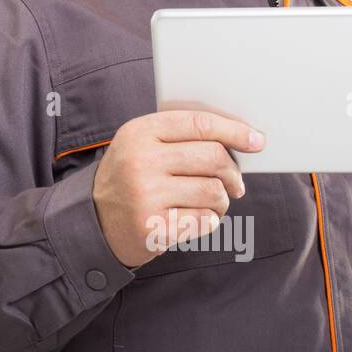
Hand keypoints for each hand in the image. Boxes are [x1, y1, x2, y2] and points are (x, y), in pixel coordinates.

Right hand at [91, 109, 264, 268]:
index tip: (257, 141)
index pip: (199, 124)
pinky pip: (205, 220)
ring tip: (210, 203)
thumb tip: (242, 138)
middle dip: (233, 172)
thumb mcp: (143, 145)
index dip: (234, 131)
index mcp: (139, 132)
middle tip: (236, 183)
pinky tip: (194, 218)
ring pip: (214, 191)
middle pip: (212, 157)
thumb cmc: (132, 177)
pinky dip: (209, 220)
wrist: (95, 221)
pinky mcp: (154, 227)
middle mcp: (140, 161)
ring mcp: (146, 195)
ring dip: (222, 200)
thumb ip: (182, 136)